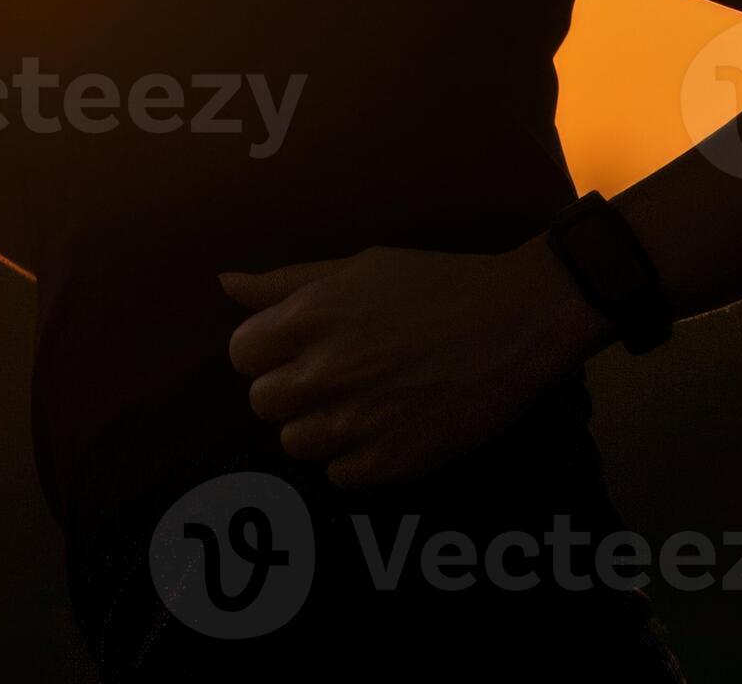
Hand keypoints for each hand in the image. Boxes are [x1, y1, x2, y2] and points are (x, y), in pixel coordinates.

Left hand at [219, 238, 610, 488]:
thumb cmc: (437, 283)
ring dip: (321, 426)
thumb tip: (225, 282)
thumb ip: (286, 282)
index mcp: (313, 315)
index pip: (241, 353)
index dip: (266, 351)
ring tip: (363, 401)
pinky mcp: (390, 461)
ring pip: (296, 444)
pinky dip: (355, 457)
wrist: (516, 319)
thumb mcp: (360, 266)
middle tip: (333, 375)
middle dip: (290, 390)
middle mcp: (326, 370)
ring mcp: (357, 420)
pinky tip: (387, 425)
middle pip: (263, 402)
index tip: (296, 348)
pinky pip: (339, 475)